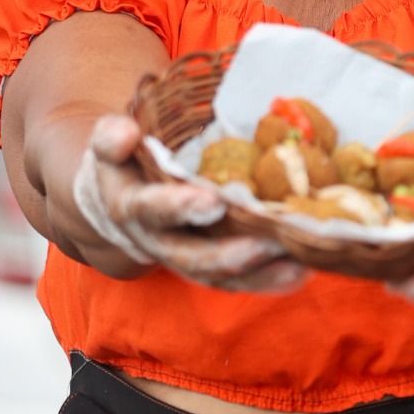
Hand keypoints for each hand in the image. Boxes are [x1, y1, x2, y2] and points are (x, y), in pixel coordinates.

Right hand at [72, 114, 304, 292]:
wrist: (118, 197)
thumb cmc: (126, 159)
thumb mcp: (113, 142)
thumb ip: (113, 136)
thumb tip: (125, 133)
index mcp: (130, 205)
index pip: (148, 209)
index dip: (177, 208)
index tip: (211, 203)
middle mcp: (156, 240)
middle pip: (189, 255)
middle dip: (226, 254)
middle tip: (266, 244)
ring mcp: (182, 257)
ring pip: (217, 275)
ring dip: (257, 274)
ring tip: (297, 265)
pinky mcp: (207, 267)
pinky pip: (236, 280)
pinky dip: (267, 280)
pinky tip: (301, 272)